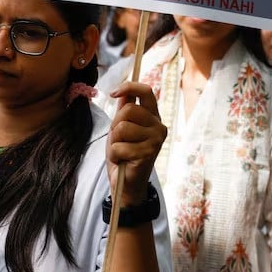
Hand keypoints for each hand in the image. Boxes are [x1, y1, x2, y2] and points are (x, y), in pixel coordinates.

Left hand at [106, 81, 167, 205]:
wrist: (126, 184)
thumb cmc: (124, 155)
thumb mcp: (121, 129)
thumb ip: (124, 111)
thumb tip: (122, 93)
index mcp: (153, 117)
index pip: (146, 92)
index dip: (129, 87)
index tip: (113, 93)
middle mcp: (159, 126)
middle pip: (128, 110)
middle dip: (116, 125)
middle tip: (119, 140)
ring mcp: (156, 140)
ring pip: (122, 128)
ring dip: (114, 142)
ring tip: (121, 151)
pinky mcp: (148, 153)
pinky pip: (119, 146)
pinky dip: (114, 155)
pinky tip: (122, 161)